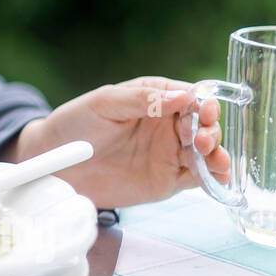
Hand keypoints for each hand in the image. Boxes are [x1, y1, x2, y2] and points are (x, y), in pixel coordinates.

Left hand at [9, 76, 230, 208]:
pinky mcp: (168, 179)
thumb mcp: (104, 103)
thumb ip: (141, 99)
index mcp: (156, 98)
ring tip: (214, 159)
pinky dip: (213, 178)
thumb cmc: (75, 123)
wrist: (56, 163)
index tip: (205, 112)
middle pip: (204, 125)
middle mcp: (169, 124)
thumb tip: (182, 96)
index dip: (203, 104)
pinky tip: (219, 178)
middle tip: (202, 140)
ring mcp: (170, 152)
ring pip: (206, 152)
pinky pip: (198, 178)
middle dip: (210, 130)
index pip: (191, 97)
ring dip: (217, 154)